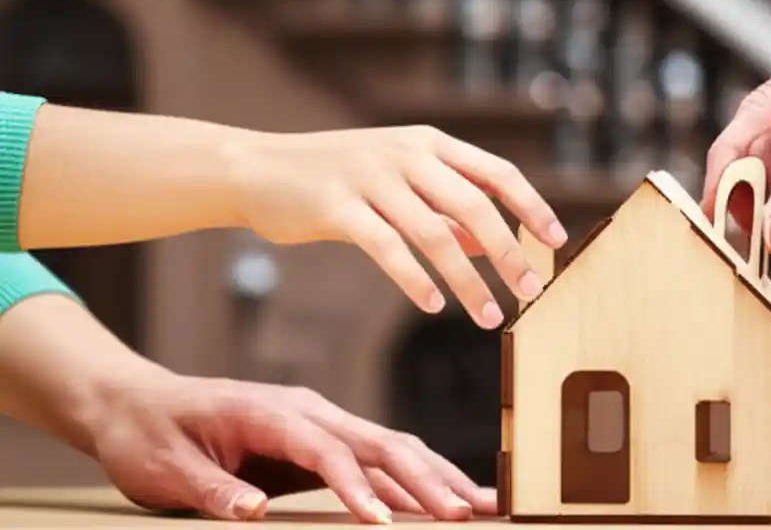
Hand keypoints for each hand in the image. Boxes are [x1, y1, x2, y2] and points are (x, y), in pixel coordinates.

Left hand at [90, 368, 491, 523]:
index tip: (385, 522)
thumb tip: (253, 511)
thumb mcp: (164, 469)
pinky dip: (417, 478)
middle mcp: (307, 411)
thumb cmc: (150, 435)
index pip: (327, 450)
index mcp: (271, 412)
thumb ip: (211, 489)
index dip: (359, 486)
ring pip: (392, 447)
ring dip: (436, 476)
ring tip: (480, 505)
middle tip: (466, 514)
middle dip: (426, 479)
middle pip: (379, 442)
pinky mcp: (323, 441)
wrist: (138, 404)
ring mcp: (320, 423)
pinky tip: (446, 497)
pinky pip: (378, 459)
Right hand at [227, 126, 567, 327]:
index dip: (531, 206)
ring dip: (468, 281)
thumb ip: (446, 207)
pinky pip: (387, 247)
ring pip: (435, 234)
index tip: (558, 241)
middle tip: (531, 293)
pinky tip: (434, 306)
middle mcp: (406, 154)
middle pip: (474, 206)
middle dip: (509, 254)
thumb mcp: (399, 181)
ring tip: (490, 317)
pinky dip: (415, 279)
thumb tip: (494, 243)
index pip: (497, 172)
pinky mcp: (337, 207)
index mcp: (429, 144)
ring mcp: (370, 178)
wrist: (257, 169)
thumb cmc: (338, 179)